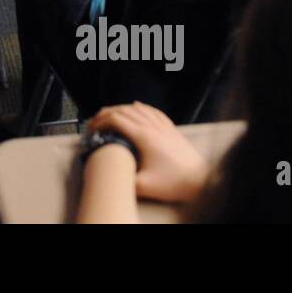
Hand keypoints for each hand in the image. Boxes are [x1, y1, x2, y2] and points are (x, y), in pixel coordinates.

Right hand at [87, 102, 209, 203]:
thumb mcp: (143, 186)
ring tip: (110, 114)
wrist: (199, 181)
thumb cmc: (174, 183)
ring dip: (120, 108)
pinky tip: (136, 106)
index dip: (100, 121)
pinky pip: (152, 111)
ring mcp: (163, 126)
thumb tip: (109, 174)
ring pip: (138, 108)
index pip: (116, 119)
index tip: (92, 128)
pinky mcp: (171, 129)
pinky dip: (140, 107)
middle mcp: (152, 127)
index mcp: (144, 137)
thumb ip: (123, 179)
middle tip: (95, 121)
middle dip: (106, 113)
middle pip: (124, 110)